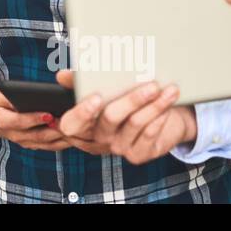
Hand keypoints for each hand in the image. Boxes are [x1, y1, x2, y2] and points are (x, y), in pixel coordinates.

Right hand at [0, 88, 70, 151]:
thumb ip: (8, 96)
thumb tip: (25, 95)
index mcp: (2, 122)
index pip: (19, 121)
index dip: (34, 118)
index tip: (48, 114)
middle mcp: (14, 136)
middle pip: (37, 135)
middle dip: (54, 130)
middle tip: (69, 122)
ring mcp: (24, 143)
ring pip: (46, 143)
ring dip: (61, 138)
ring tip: (75, 128)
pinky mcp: (33, 145)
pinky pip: (50, 146)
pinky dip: (62, 142)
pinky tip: (74, 134)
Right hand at [57, 73, 196, 164]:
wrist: (158, 120)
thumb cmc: (125, 100)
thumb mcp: (104, 88)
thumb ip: (81, 82)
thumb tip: (62, 75)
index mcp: (84, 123)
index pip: (72, 124)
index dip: (82, 112)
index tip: (96, 96)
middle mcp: (99, 137)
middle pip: (110, 118)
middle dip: (132, 99)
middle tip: (151, 85)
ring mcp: (118, 147)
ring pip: (135, 123)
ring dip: (155, 104)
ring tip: (168, 90)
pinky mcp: (138, 155)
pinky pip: (149, 134)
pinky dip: (160, 117)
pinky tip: (168, 105)